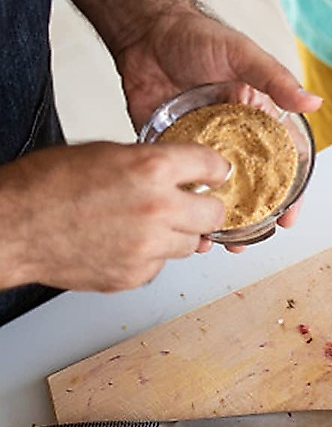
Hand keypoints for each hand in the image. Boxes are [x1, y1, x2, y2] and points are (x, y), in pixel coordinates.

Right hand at [0, 143, 229, 292]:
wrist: (9, 227)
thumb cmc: (45, 186)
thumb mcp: (106, 152)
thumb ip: (150, 162)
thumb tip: (179, 171)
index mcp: (152, 169)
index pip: (213, 166)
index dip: (215, 170)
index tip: (215, 175)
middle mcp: (157, 208)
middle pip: (215, 213)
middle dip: (204, 207)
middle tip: (191, 203)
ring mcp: (148, 246)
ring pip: (191, 243)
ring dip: (177, 233)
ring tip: (146, 223)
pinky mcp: (134, 274)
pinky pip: (160, 264)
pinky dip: (149, 256)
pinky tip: (125, 242)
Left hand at [113, 6, 321, 242]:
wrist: (144, 31)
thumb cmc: (198, 37)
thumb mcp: (243, 56)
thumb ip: (276, 80)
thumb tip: (314, 103)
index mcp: (257, 121)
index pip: (280, 164)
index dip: (288, 194)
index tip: (288, 218)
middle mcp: (231, 138)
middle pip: (248, 187)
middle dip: (252, 218)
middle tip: (250, 241)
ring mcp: (199, 146)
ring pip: (212, 192)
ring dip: (215, 219)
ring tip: (215, 242)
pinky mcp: (166, 148)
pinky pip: (175, 182)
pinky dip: (178, 203)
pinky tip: (177, 224)